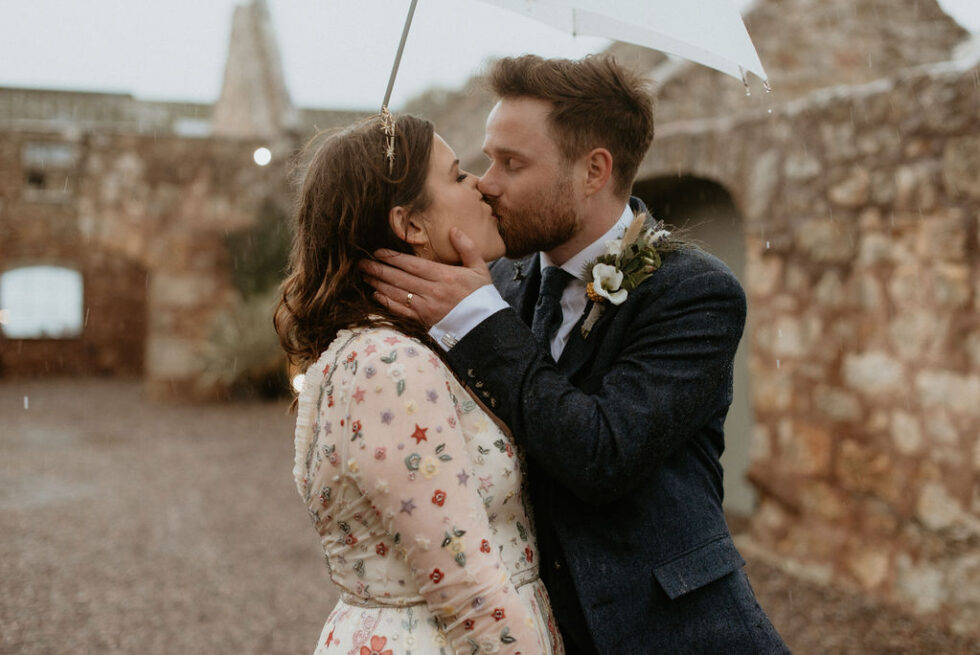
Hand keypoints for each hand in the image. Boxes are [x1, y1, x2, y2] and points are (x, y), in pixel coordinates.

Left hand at [359, 228, 491, 326]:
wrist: (484, 326)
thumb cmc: (481, 296)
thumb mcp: (479, 268)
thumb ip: (467, 247)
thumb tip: (453, 230)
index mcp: (444, 277)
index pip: (413, 265)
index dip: (393, 258)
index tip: (378, 252)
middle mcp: (432, 292)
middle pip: (399, 278)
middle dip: (378, 270)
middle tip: (361, 263)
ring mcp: (426, 308)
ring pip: (396, 294)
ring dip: (378, 284)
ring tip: (365, 276)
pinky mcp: (423, 321)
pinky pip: (400, 311)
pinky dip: (386, 302)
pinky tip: (376, 295)